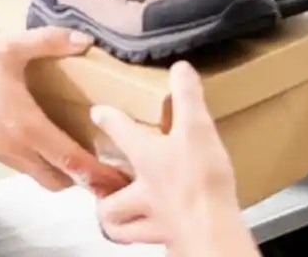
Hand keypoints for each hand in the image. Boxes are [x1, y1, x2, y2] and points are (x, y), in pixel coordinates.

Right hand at [0, 27, 129, 195]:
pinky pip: (28, 167)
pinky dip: (46, 164)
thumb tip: (83, 40)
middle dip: (86, 179)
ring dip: (66, 173)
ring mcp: (5, 154)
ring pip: (43, 177)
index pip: (70, 160)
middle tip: (108, 167)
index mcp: (27, 126)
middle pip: (60, 179)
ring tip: (87, 157)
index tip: (119, 178)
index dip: (97, 172)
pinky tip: (54, 144)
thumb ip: (48, 42)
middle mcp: (18, 148)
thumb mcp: (9, 46)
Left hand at [89, 62, 258, 255]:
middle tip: (104, 186)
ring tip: (118, 216)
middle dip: (103, 192)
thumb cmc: (199, 179)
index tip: (97, 113)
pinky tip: (153, 234)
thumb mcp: (197, 127)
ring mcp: (152, 219)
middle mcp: (142, 190)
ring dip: (117, 221)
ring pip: (120, 225)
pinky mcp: (167, 239)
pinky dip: (148, 237)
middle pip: (110, 195)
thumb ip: (187, 97)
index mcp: (146, 156)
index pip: (119, 130)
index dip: (108, 118)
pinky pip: (149, 241)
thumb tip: (180, 69)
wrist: (209, 228)